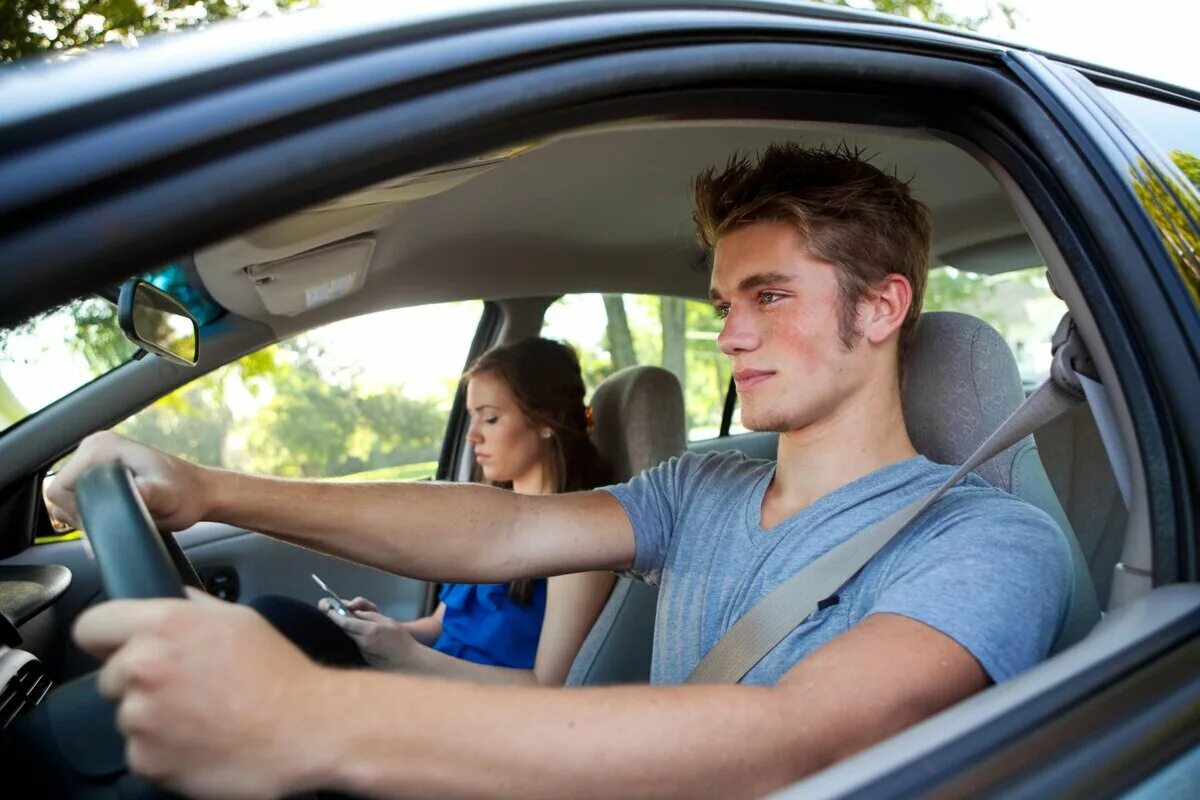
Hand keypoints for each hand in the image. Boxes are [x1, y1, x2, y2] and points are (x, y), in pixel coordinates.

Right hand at [46, 431, 210, 531]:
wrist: (199, 493)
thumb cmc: (187, 496)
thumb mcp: (170, 499)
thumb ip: (153, 495)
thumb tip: (139, 490)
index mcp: (103, 447)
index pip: (60, 487)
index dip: (77, 511)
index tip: (106, 517)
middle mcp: (95, 446)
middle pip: (60, 493)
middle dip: (81, 513)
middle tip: (115, 518)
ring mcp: (95, 457)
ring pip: (66, 497)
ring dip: (85, 513)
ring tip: (118, 514)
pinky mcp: (98, 470)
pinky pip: (76, 496)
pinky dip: (88, 510)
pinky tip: (113, 513)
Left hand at [74, 589, 331, 798]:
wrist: (306, 729)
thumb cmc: (280, 674)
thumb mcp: (240, 619)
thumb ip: (193, 608)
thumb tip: (173, 601)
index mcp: (164, 625)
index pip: (90, 626)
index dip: (106, 639)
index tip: (117, 649)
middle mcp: (144, 667)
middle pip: (109, 677)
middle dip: (139, 683)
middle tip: (184, 688)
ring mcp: (141, 718)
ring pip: (128, 717)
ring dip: (154, 719)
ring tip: (202, 717)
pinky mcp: (146, 760)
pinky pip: (141, 752)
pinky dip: (165, 751)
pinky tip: (202, 741)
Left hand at [320, 596, 420, 670]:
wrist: (409, 660)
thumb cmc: (401, 638)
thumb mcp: (388, 621)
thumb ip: (370, 616)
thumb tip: (355, 613)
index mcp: (370, 630)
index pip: (346, 622)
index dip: (334, 616)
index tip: (327, 608)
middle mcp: (363, 642)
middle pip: (345, 630)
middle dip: (338, 620)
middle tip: (332, 611)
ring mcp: (363, 652)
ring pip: (350, 637)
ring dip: (348, 629)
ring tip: (350, 621)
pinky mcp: (363, 658)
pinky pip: (356, 645)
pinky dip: (356, 638)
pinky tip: (363, 636)